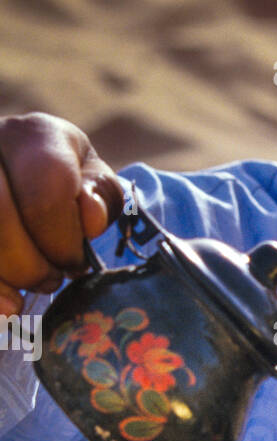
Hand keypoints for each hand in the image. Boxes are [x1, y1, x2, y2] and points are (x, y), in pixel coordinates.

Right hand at [0, 113, 124, 316]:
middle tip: (50, 280)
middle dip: (31, 266)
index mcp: (31, 137)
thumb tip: (91, 217)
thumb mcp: (90, 181)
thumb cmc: (61, 181)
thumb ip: (102, 198)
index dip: (62, 241)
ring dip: (7, 276)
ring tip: (26, 289)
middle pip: (0, 216)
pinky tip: (6, 304)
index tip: (74, 264)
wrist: (13, 172)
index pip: (46, 191)